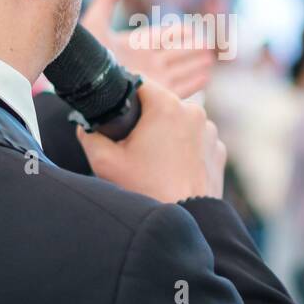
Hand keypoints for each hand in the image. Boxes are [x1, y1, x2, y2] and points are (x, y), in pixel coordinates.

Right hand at [76, 80, 224, 202]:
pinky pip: (196, 141)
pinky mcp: (218, 151)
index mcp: (167, 105)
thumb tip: (85, 125)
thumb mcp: (104, 161)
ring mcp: (210, 132)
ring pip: (179, 123)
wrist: (186, 220)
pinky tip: (171, 170)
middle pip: (160, 104)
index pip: (140, 82)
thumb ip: (88, 134)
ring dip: (166, 135)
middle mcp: (194, 112)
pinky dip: (184, 151)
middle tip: (131, 146)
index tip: (116, 114)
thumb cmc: (145, 190)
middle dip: (145, 119)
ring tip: (152, 163)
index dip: (124, 94)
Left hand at [81, 0, 214, 98]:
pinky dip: (194, 83)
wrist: (87, 86)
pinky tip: (206, 77)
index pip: (161, 37)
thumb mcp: (96, 23)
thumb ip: (107, 0)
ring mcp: (152, 80)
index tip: (192, 29)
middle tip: (208, 44)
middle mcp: (146, 63)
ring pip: (180, 70)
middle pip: (174, 54)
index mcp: (134, 45)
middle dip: (191, 49)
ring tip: (210, 59)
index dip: (177, 33)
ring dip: (196, 64)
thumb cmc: (88, 55)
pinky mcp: (156, 96)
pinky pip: (180, 89)